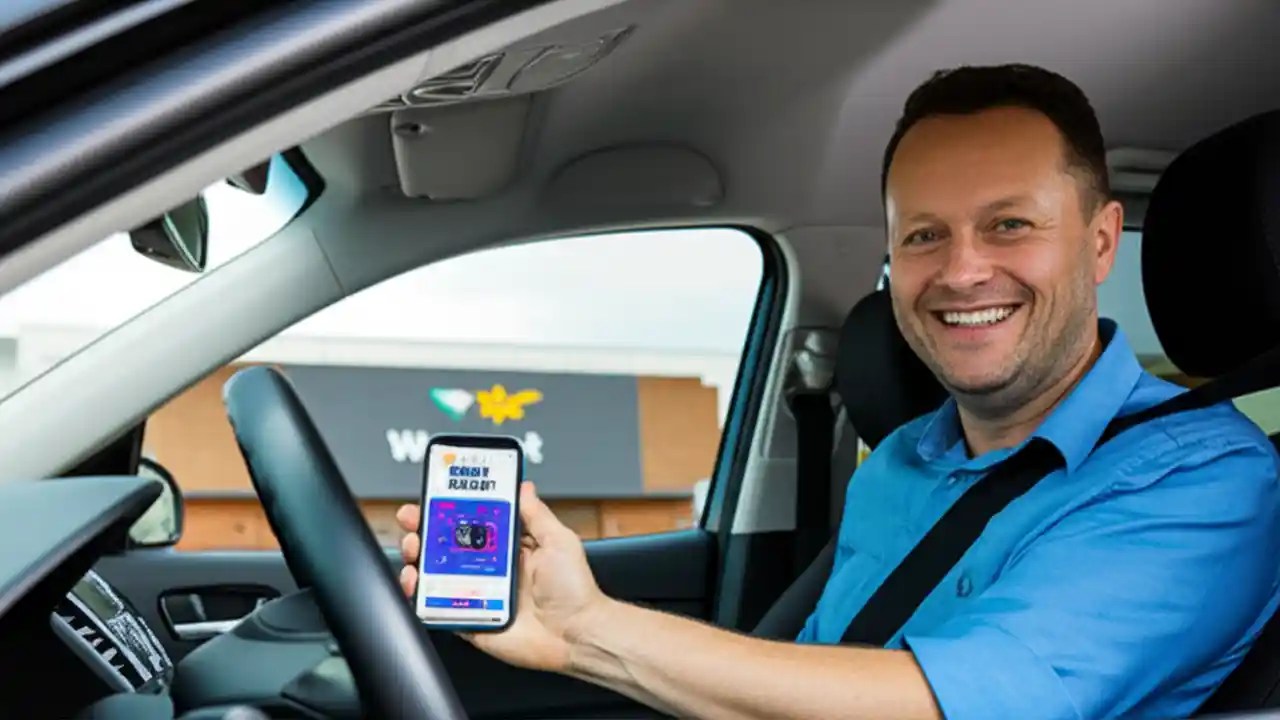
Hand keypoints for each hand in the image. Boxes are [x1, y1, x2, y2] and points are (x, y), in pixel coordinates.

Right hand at [396, 482, 610, 672]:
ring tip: (414, 549)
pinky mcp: (470, 619)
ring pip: (436, 575)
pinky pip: (437, 608)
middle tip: (414, 521)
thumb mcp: (559, 541)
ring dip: (418, 560)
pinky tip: (415, 583)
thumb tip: (523, 486)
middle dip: (424, 530)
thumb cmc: (574, 590)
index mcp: (509, 548)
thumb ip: (537, 514)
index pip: (471, 523)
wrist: (576, 634)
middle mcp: (490, 569)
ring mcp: (477, 594)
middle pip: (446, 546)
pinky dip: (420, 597)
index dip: (450, 510)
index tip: (433, 496)